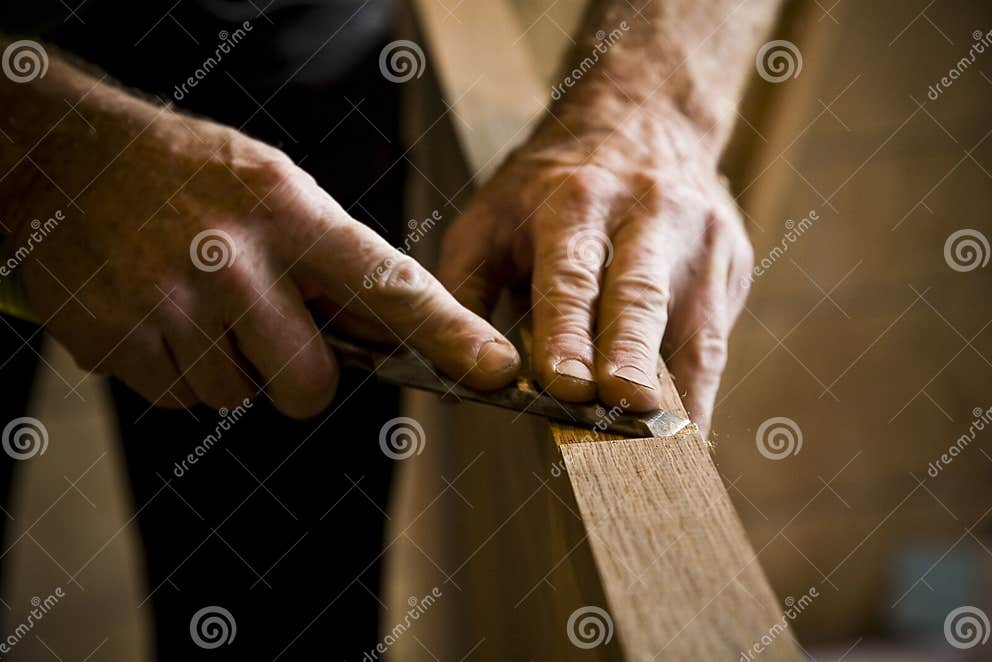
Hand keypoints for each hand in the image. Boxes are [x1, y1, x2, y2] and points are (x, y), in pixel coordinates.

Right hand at [12, 104, 518, 417]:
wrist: (73, 159)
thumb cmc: (192, 177)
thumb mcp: (279, 190)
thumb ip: (336, 263)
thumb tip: (398, 339)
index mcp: (292, 216)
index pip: (389, 286)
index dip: (450, 336)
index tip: (496, 371)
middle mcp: (236, 264)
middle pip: (309, 387)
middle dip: (299, 374)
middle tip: (270, 328)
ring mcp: (172, 307)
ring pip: (238, 398)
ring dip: (231, 367)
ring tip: (202, 305)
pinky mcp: (120, 342)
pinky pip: (182, 399)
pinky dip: (181, 370)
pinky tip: (163, 316)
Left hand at [438, 105, 751, 434]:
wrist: (643, 120)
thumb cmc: (549, 187)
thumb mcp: (491, 216)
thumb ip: (467, 291)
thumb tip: (463, 373)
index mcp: (575, 202)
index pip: (569, 275)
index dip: (567, 333)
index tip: (565, 385)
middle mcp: (645, 214)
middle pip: (640, 294)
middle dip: (633, 354)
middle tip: (628, 406)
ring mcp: (697, 237)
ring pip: (691, 323)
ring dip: (680, 389)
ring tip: (667, 447)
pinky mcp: (729, 261)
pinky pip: (715, 336)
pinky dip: (702, 390)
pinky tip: (688, 435)